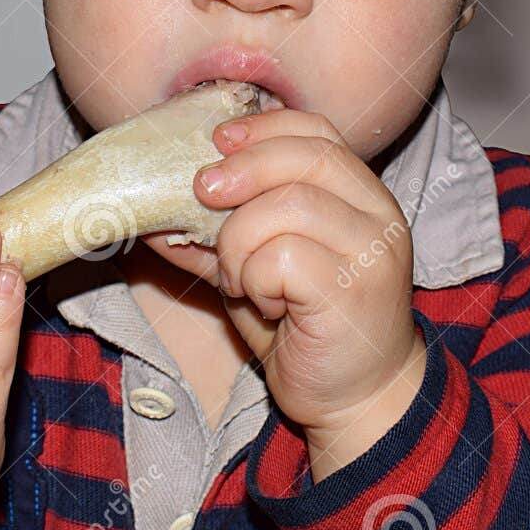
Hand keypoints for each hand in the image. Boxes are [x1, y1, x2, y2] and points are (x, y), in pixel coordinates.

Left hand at [144, 110, 427, 478]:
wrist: (356, 402)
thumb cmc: (308, 330)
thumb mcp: (258, 270)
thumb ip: (219, 235)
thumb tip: (150, 210)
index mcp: (362, 196)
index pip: (317, 132)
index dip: (262, 128)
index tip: (217, 143)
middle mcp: (378, 215)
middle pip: (305, 157)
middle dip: (242, 170)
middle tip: (203, 194)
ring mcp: (371, 252)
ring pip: (287, 207)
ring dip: (241, 241)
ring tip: (241, 279)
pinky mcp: (353, 290)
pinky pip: (282, 259)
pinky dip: (254, 277)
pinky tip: (264, 303)